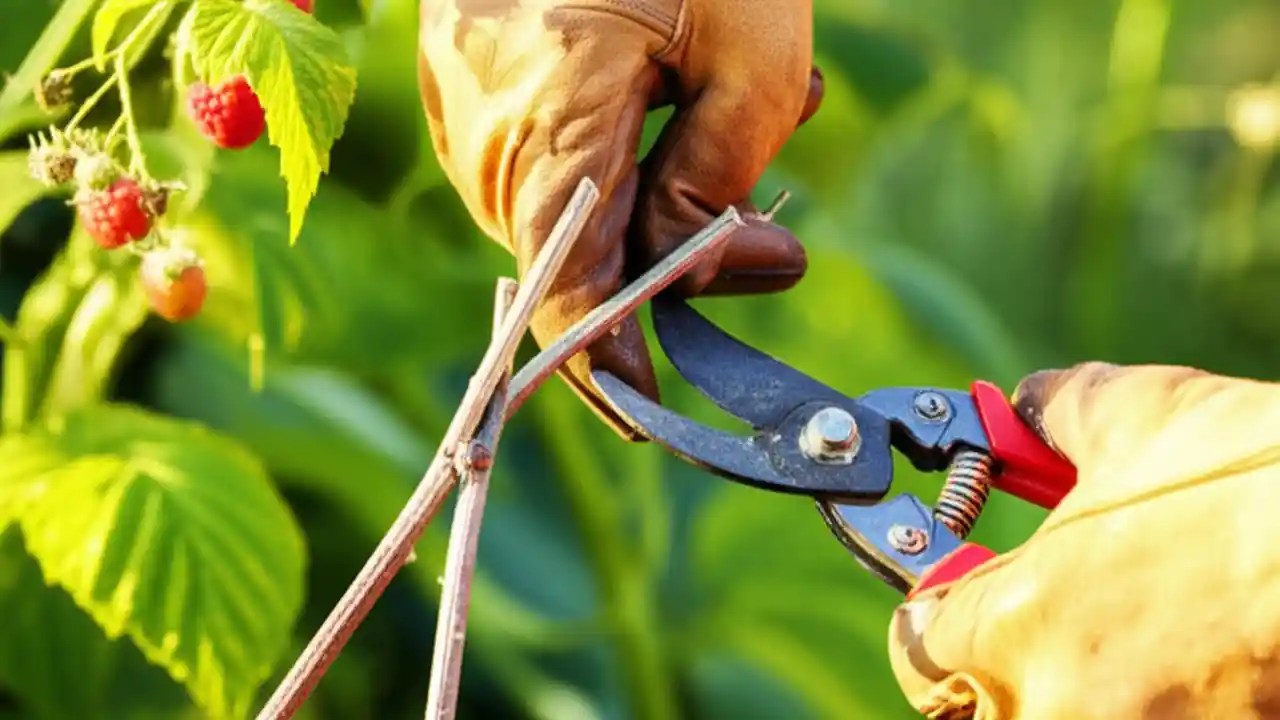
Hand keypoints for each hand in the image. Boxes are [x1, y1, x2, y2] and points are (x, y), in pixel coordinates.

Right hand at [417, 0, 822, 437]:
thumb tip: (728, 278)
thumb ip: (722, 190)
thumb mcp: (750, 59)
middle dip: (669, 265)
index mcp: (547, 137)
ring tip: (717, 106)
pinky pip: (536, 166)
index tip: (667, 416)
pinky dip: (608, 158)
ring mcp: (464, 114)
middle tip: (762, 222)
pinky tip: (663, 88)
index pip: (567, 308)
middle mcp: (485, 141)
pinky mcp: (467, 89)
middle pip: (572, 267)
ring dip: (647, 198)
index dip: (617, 377)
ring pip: (560, 217)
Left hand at [887, 362, 1279, 718]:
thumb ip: (1055, 413)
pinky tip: (1190, 664)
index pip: (916, 646)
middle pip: (974, 711)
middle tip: (1041, 625)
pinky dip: (1152, 701)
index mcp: (1014, 624)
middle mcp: (1056, 705)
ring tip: (1128, 642)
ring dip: (1075, 689)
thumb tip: (1029, 401)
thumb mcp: (1137, 416)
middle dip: (994, 669)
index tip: (949, 591)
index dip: (932, 611)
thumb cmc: (1253, 479)